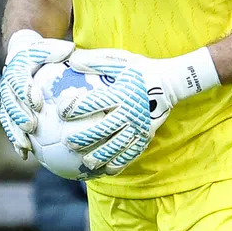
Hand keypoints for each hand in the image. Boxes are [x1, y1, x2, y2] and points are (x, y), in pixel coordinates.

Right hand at [0, 29, 74, 160]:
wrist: (23, 55)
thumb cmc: (43, 53)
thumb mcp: (50, 48)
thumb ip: (57, 51)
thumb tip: (71, 51)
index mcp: (16, 70)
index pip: (18, 81)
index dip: (26, 93)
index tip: (37, 103)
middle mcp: (7, 87)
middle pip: (10, 103)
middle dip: (19, 116)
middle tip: (31, 127)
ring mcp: (6, 101)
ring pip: (8, 119)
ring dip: (15, 133)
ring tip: (26, 147)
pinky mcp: (9, 113)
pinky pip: (11, 129)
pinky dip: (17, 142)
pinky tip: (26, 155)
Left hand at [60, 46, 220, 172]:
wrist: (172, 82)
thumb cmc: (141, 70)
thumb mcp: (121, 60)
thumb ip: (96, 61)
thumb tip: (71, 60)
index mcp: (121, 93)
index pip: (95, 102)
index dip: (76, 107)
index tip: (59, 111)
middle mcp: (130, 112)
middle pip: (103, 128)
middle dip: (84, 137)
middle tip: (67, 143)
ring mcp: (139, 126)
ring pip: (117, 145)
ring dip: (101, 155)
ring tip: (86, 163)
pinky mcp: (146, 136)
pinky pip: (132, 153)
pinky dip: (119, 163)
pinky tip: (106, 171)